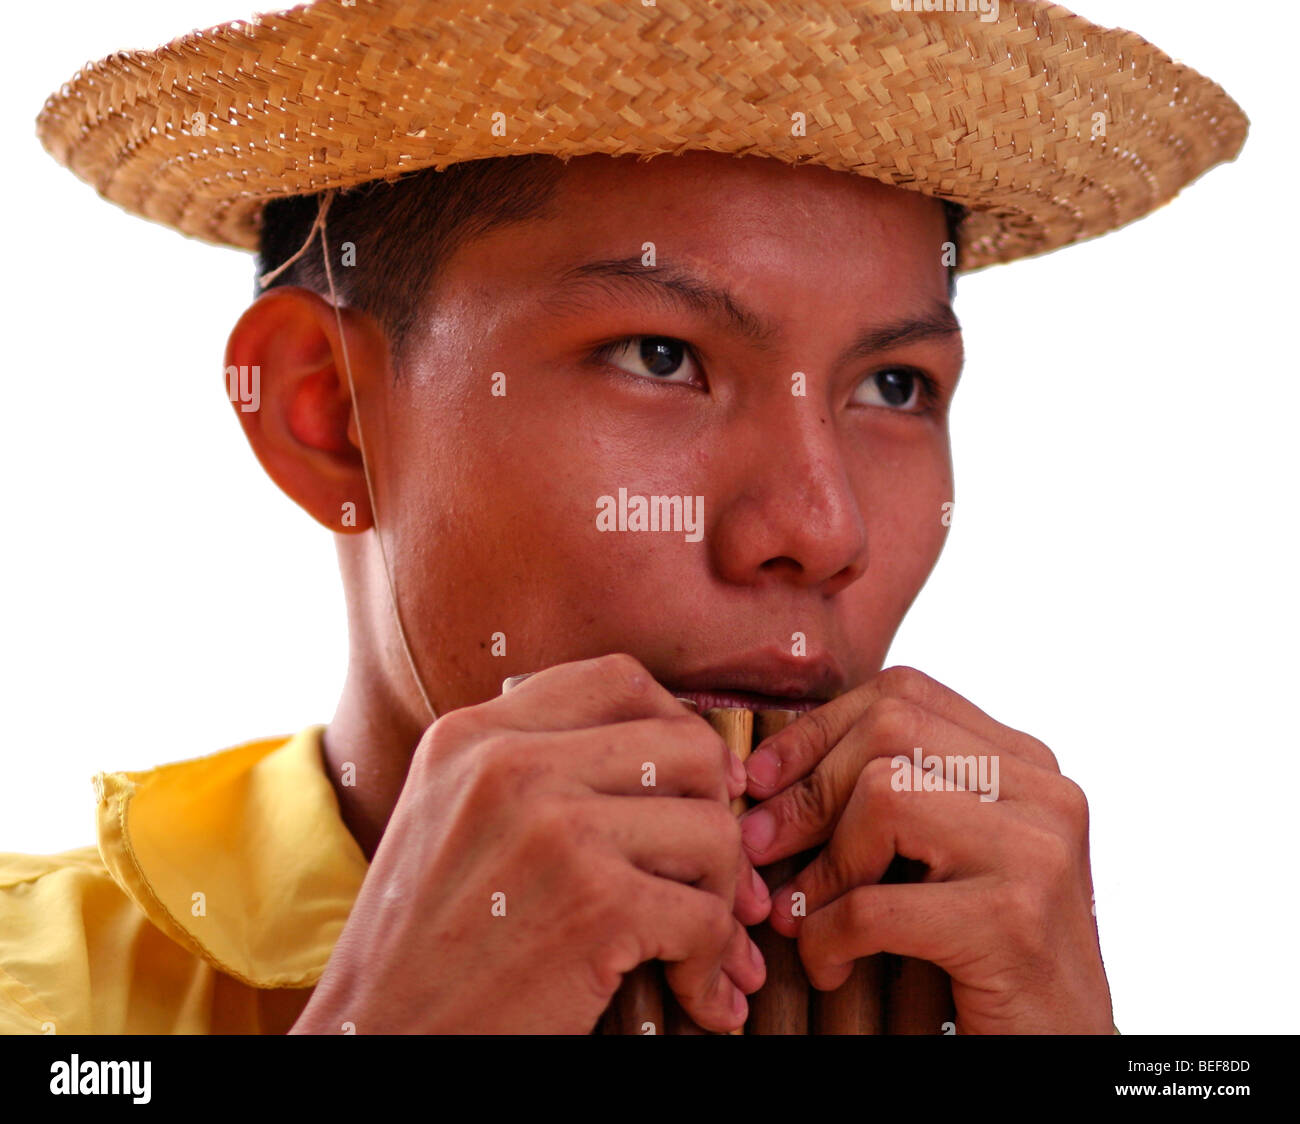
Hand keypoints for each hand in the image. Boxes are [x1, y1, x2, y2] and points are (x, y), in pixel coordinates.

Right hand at [292, 653, 768, 1033]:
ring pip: (712, 828)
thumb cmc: (423, 948)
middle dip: (716, 814)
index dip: (675, 727)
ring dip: (722, 897)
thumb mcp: (451, 821)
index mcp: (474, 735)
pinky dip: (713, 964)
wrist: (378, 1046)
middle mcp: (511, 763)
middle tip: (709, 876)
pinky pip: (706, 915)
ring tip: (701, 944)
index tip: (690, 788)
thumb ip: (535, 771)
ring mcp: (553, 827)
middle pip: (686, 745)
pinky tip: (696, 996)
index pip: (619, 680)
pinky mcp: (593, 903)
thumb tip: (674, 753)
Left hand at [737, 665, 1112, 1033]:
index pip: (905, 695)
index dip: (818, 730)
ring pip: (882, 797)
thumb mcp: (948, 856)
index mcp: (1027, 764)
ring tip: (799, 915)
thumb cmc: (987, 954)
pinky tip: (828, 966)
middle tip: (760, 845)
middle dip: (805, 789)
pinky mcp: (1011, 922)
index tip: (763, 778)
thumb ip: (897, 796)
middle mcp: (1044, 793)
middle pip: (888, 732)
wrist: (1060, 1052)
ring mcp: (1036, 852)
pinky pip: (874, 902)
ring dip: (819, 866)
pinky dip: (828, 937)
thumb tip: (768, 771)